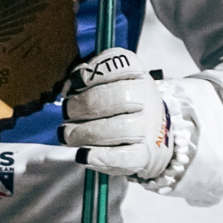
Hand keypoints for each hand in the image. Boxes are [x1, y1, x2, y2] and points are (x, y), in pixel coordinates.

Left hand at [59, 49, 172, 179]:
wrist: (154, 133)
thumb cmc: (121, 102)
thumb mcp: (109, 80)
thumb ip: (87, 78)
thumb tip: (68, 88)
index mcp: (136, 73)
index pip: (118, 64)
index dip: (92, 73)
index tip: (76, 82)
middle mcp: (146, 98)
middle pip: (118, 97)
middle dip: (85, 105)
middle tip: (68, 112)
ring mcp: (148, 127)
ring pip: (120, 129)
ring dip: (86, 132)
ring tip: (68, 134)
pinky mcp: (145, 154)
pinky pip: (124, 157)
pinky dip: (100, 157)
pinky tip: (83, 154)